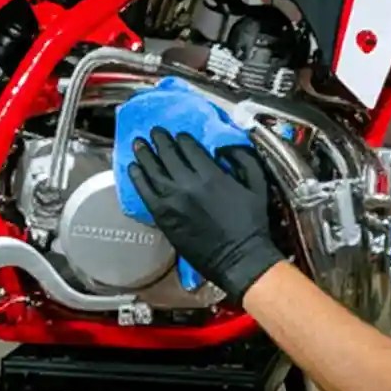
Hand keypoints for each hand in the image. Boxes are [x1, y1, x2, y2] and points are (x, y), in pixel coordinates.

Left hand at [128, 127, 285, 304]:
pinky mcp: (162, 216)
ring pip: (151, 169)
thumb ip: (243, 159)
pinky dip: (137, 177)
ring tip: (138, 143)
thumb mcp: (258, 184)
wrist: (239, 259)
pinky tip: (133, 168)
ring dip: (144, 154)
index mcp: (210, 174)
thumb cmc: (251, 223)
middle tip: (154, 132)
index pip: (188, 146)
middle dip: (159, 139)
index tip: (179, 135)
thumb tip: (224, 146)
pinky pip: (144, 191)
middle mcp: (187, 184)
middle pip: (167, 154)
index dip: (181, 137)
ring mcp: (171, 200)